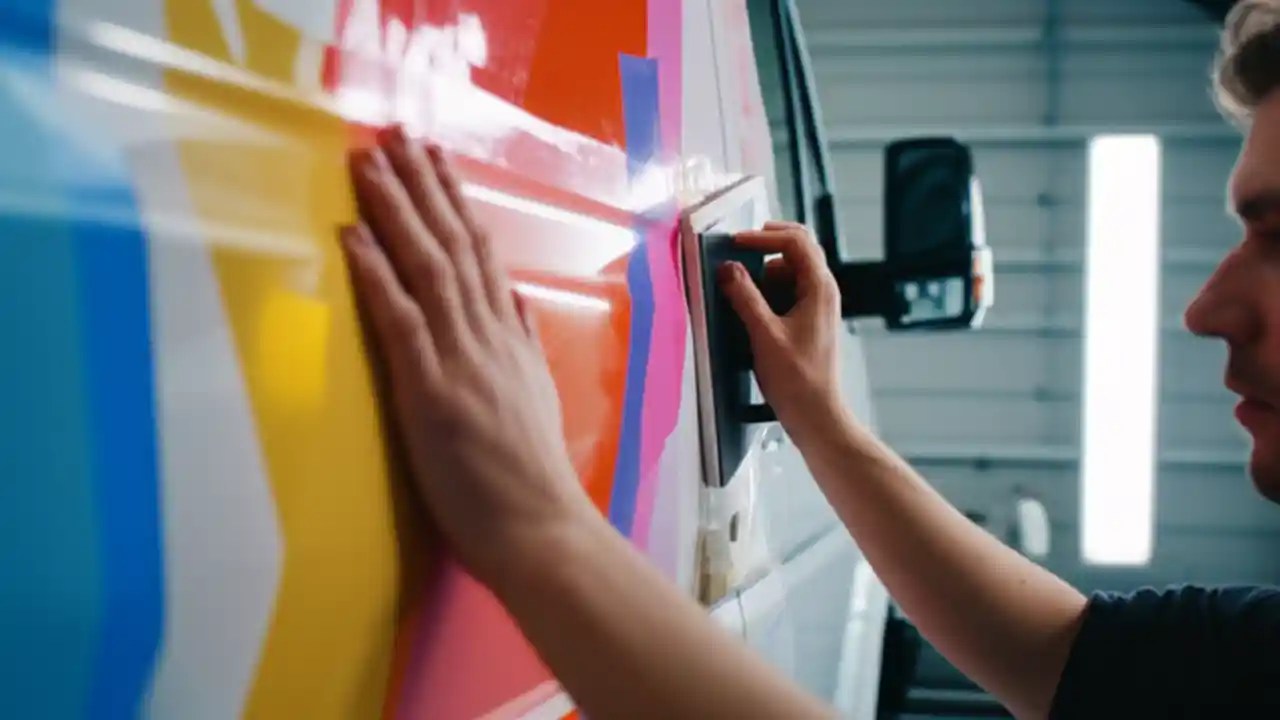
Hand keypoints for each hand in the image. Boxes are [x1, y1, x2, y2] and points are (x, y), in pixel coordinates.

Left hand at [342, 127, 594, 586]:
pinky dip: (377, 272)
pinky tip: (355, 234)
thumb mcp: (538, 396)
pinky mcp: (430, 390)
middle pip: (453, 245)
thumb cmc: (532, 477)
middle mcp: (487, 335)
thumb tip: (514, 300)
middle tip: (400, 134)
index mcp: (508, 338)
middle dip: (425, 185)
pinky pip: (402, 318)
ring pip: (428, 266)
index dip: (456, 204)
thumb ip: (525, 344)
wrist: (540, 527)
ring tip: (372, 161)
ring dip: (397, 209)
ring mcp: (460, 358)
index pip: (481, 255)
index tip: (438, 162)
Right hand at [719, 221, 850, 440]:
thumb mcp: (764, 334)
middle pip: (797, 248)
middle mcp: (822, 291)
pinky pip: (787, 292)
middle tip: (737, 254)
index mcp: (820, 288)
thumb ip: (745, 297)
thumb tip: (728, 269)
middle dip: (766, 248)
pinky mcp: (807, 319)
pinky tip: (752, 313)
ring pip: (789, 271)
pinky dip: (768, 293)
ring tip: (743, 296)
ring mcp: (817, 305)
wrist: (816, 414)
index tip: (735, 243)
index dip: (763, 236)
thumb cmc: (797, 380)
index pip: (796, 241)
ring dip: (764, 274)